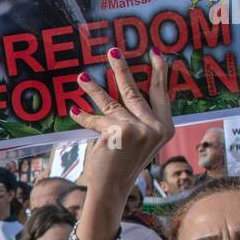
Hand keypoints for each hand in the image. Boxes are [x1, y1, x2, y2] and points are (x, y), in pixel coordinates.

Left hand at [73, 49, 173, 239]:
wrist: (112, 189)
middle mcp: (156, 128)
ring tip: (82, 76)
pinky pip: (96, 119)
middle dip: (120, 69)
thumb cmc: (122, 164)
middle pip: (134, 92)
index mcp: (165, 128)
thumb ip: (135, 118)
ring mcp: (139, 129)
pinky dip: (83, 116)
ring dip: (93, 89)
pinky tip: (74, 110)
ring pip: (110, 102)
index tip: (154, 53)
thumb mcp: (136, 140)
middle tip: (113, 51)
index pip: (161, 94)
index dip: (158, 72)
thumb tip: (122, 90)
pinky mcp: (119, 131)